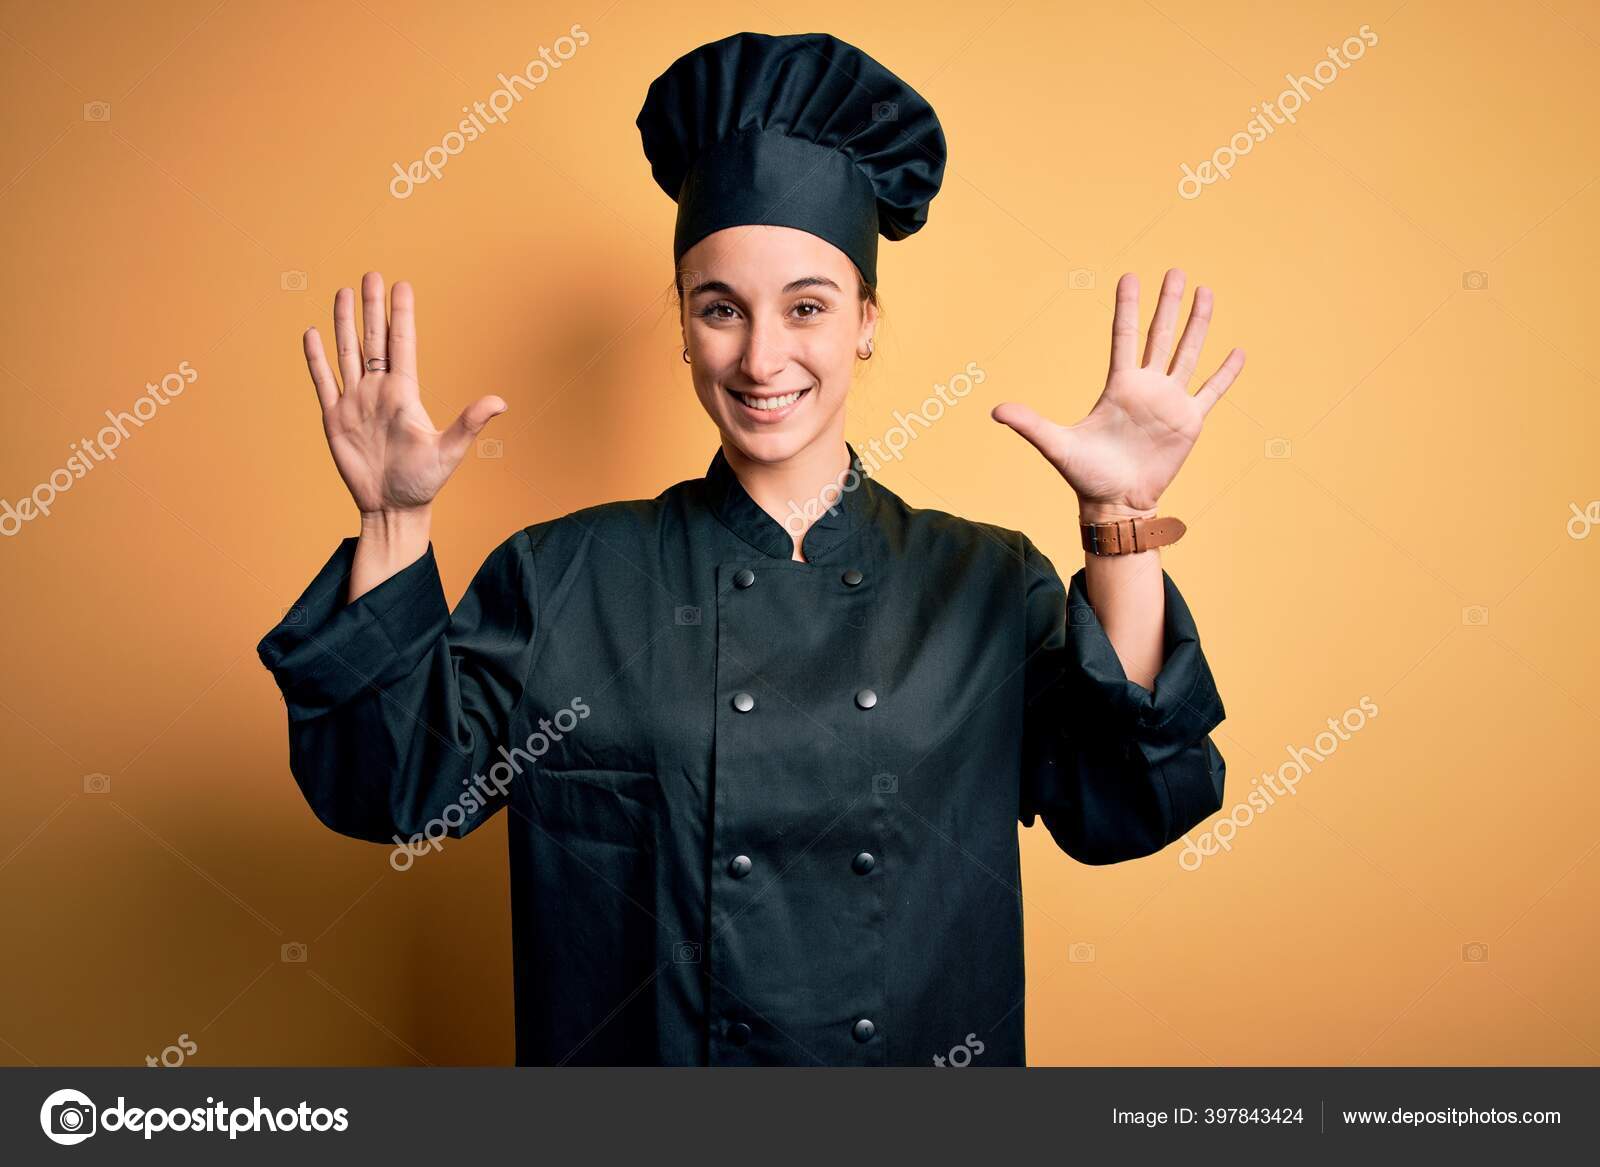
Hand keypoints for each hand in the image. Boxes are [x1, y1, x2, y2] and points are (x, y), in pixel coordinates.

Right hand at [303, 271, 506, 515]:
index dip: (401, 315)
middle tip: (372, 275)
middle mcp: (379, 391)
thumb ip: (470, 423)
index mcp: (405, 394)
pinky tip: (313, 333)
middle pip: (373, 340)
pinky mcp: (335, 419)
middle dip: (372, 308)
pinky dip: (316, 359)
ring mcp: (355, 402)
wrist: (392, 508)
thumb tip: (501, 402)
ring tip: (344, 293)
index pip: (402, 345)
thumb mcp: (449, 451)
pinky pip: (323, 382)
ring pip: (347, 353)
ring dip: (345, 324)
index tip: (401, 286)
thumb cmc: (424, 483)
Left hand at [990, 269, 1244, 515]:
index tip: (1130, 277)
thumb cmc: (1086, 476)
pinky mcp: (1189, 421)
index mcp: (1118, 386)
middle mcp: (1146, 387)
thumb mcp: (1057, 446)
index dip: (1127, 308)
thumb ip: (1030, 424)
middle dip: (1168, 303)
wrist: (1116, 503)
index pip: (1124, 337)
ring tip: (1206, 292)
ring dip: (1198, 324)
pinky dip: (1225, 373)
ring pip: (1187, 353)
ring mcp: (1170, 402)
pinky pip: (1211, 391)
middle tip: (1175, 270)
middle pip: (1159, 335)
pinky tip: (1237, 351)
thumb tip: (994, 411)